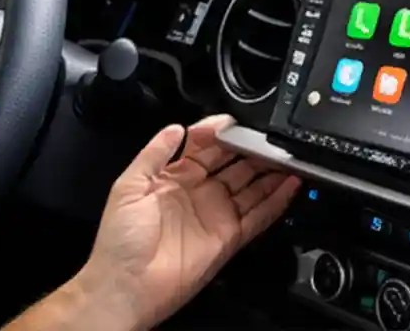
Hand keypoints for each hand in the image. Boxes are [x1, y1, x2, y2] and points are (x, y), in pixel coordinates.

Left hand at [71, 115, 299, 329]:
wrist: (126, 285)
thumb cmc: (119, 241)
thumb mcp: (128, 185)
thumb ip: (154, 153)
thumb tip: (175, 127)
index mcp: (173, 179)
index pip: (203, 148)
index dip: (219, 134)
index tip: (232, 124)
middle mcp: (198, 195)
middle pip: (233, 165)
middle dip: (252, 150)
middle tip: (267, 139)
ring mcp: (216, 216)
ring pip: (251, 187)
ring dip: (270, 172)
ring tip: (286, 156)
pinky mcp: (229, 237)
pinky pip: (259, 216)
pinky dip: (277, 201)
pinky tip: (290, 185)